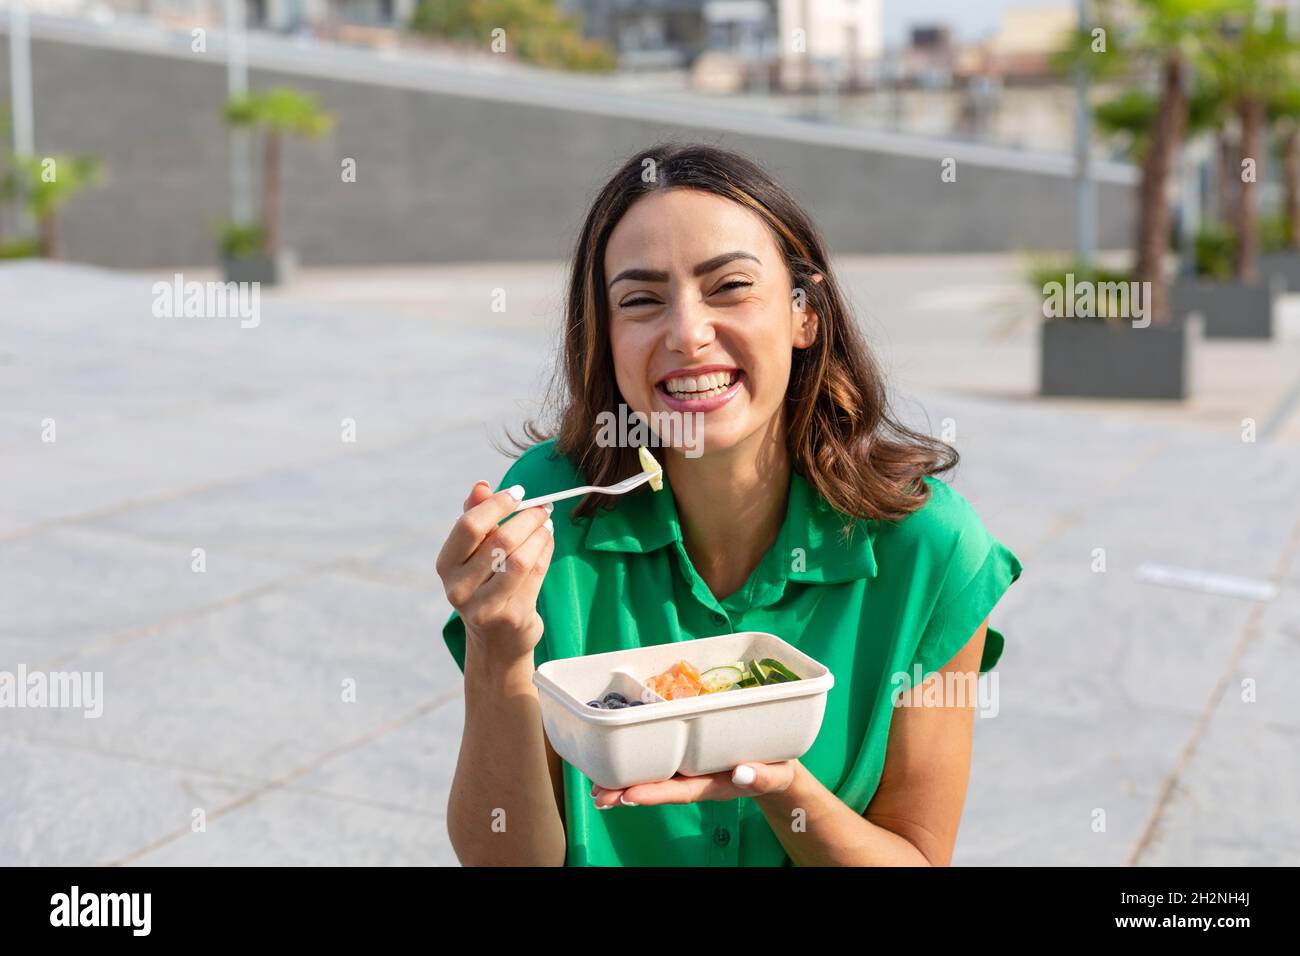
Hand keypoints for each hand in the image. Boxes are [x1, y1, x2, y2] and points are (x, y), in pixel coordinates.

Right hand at [435, 479, 554, 663]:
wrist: (495, 641)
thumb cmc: (484, 585)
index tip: (518, 492)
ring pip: (521, 558)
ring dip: (540, 535)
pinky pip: (536, 574)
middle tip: (543, 507)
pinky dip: (546, 551)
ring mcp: (485, 606)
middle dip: (527, 517)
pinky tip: (548, 541)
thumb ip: (476, 518)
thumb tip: (481, 485)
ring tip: (547, 524)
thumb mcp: (473, 554)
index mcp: (446, 566)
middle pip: (500, 540)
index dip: (497, 504)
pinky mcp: (512, 617)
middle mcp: (459, 588)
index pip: (470, 526)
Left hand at [590, 761, 796, 807]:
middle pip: (658, 786)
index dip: (655, 792)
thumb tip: (744, 771)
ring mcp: (690, 768)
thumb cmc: (776, 768)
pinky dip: (637, 757)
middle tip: (596, 794)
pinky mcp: (688, 754)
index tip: (628, 795)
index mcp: (714, 784)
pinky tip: (615, 758)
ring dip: (624, 779)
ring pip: (653, 773)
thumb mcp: (777, 774)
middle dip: (626, 790)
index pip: (681, 790)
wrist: (776, 765)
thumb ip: (763, 776)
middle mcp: (696, 778)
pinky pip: (659, 757)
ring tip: (595, 785)